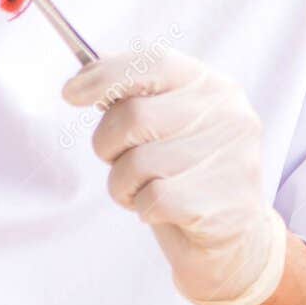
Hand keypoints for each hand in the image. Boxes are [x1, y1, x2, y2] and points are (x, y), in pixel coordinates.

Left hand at [61, 48, 289, 304]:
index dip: (106, 75)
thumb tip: (85, 78)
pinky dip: (142, 208)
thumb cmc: (186, 175)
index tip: (71, 93)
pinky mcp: (222, 204)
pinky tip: (161, 211)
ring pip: (137, 162)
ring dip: (123, 183)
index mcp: (212, 86)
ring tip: (144, 189)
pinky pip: (152, 199)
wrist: (234, 243)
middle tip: (117, 160)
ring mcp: (230, 158)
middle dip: (107, 143)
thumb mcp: (167, 125)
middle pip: (133, 114)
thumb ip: (136, 97)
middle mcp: (227, 115)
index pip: (154, 61)